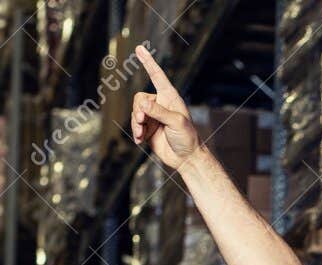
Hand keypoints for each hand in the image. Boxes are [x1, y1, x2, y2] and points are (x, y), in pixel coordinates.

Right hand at [132, 45, 201, 170]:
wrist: (186, 158)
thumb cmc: (187, 138)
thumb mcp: (176, 122)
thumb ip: (158, 112)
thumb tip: (142, 104)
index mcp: (170, 97)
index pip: (157, 76)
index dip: (148, 62)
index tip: (139, 49)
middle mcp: (160, 104)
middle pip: (139, 98)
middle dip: (138, 110)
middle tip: (142, 121)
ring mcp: (153, 116)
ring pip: (134, 112)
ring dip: (136, 124)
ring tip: (141, 134)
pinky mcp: (147, 128)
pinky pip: (134, 124)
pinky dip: (135, 131)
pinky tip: (140, 140)